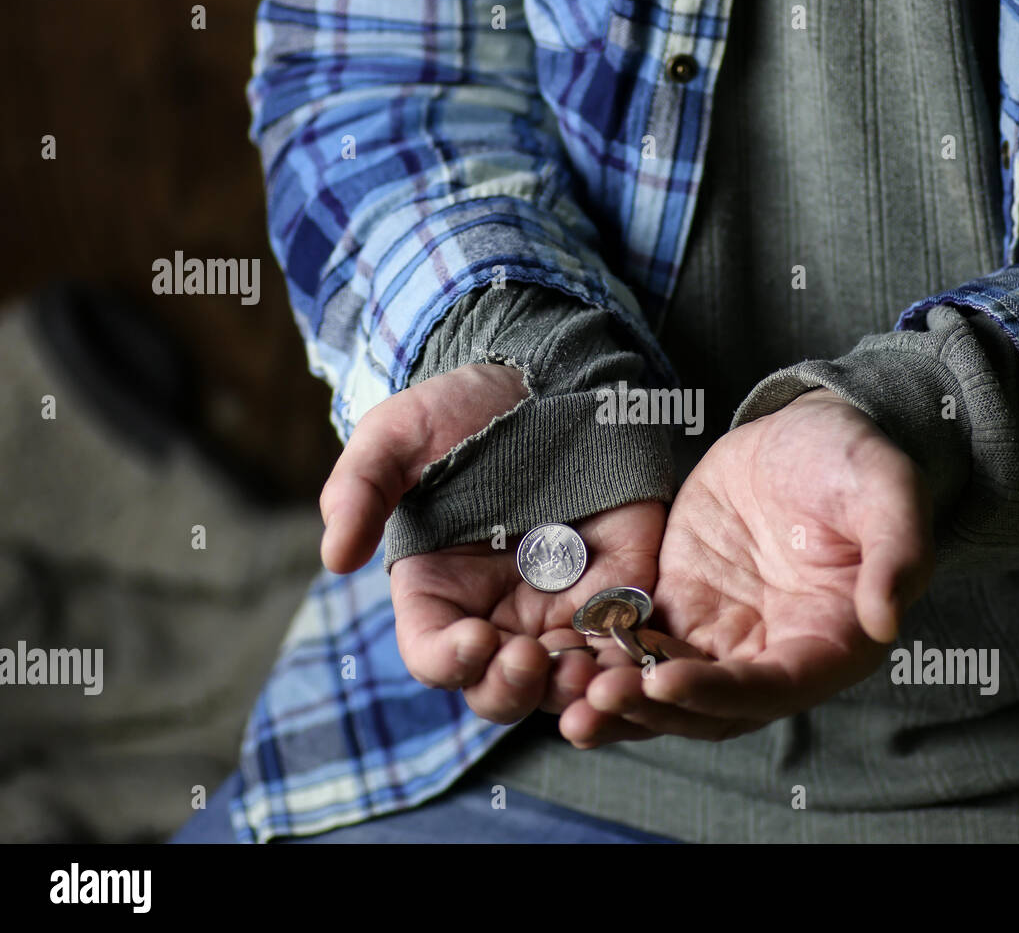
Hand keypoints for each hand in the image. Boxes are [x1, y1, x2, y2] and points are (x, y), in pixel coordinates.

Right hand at [318, 362, 665, 722]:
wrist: (540, 378)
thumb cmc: (458, 411)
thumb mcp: (398, 437)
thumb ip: (361, 490)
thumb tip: (335, 558)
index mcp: (439, 593)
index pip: (435, 655)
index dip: (452, 662)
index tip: (477, 641)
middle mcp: (499, 612)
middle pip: (501, 686)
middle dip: (516, 688)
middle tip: (535, 661)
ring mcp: (562, 604)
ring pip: (567, 679)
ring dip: (577, 688)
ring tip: (589, 670)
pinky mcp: (620, 583)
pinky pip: (626, 637)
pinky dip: (631, 655)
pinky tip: (636, 650)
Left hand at [560, 388, 934, 746]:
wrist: (808, 431)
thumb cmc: (856, 460)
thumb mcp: (887, 489)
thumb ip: (897, 552)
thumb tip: (885, 618)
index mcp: (830, 642)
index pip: (772, 687)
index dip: (718, 692)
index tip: (662, 680)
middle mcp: (773, 653)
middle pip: (709, 707)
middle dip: (652, 710)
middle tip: (593, 702)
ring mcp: (723, 632)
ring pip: (667, 687)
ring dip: (620, 700)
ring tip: (564, 698)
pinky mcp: (683, 604)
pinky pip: (640, 643)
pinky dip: (605, 655)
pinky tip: (562, 653)